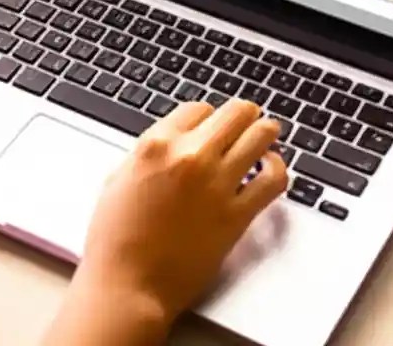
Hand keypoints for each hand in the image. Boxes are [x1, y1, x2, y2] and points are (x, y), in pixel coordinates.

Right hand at [80, 100, 286, 324]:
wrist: (128, 285)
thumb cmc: (114, 241)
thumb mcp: (117, 180)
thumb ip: (146, 157)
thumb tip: (167, 148)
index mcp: (156, 145)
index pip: (199, 109)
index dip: (208, 118)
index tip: (211, 128)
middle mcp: (190, 156)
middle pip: (237, 112)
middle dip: (243, 118)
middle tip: (246, 126)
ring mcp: (217, 184)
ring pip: (262, 135)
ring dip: (265, 135)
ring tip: (265, 141)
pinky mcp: (237, 215)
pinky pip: (274, 178)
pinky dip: (278, 168)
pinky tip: (270, 169)